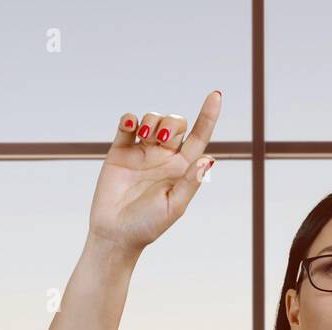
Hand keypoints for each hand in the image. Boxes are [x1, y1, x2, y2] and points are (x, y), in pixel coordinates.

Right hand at [87, 90, 220, 254]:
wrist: (115, 234)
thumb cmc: (147, 225)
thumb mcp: (174, 206)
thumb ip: (190, 182)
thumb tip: (208, 160)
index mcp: (182, 169)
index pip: (199, 136)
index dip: (208, 115)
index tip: (216, 95)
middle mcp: (164, 157)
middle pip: (175, 123)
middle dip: (170, 124)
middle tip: (159, 140)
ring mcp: (142, 152)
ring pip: (153, 119)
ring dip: (151, 121)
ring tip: (145, 138)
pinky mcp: (120, 151)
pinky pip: (128, 125)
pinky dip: (130, 119)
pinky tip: (131, 126)